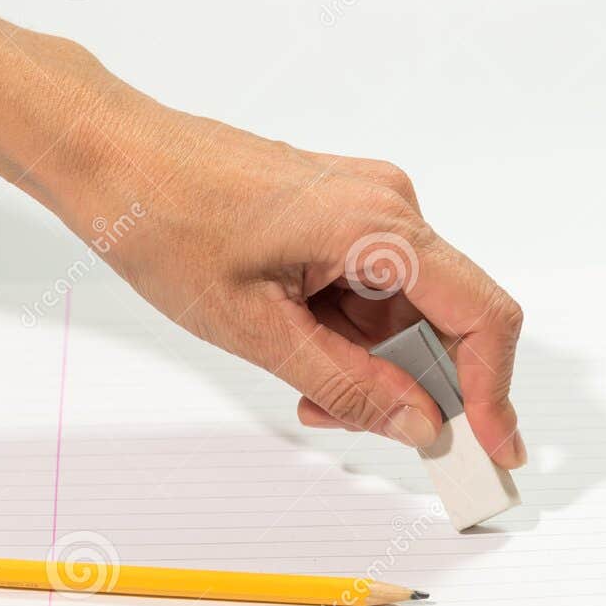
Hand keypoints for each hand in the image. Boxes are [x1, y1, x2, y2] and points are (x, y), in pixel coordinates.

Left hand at [49, 97, 525, 466]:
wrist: (111, 156)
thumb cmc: (165, 221)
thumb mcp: (256, 330)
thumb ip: (346, 384)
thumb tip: (419, 424)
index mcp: (377, 225)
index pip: (481, 315)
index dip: (494, 391)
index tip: (493, 448)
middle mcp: (386, 206)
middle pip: (446, 319)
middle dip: (415, 388)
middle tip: (359, 428)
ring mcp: (364, 207)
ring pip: (405, 312)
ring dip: (374, 366)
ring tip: (308, 393)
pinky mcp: (340, 216)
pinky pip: (373, 290)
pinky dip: (351, 336)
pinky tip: (301, 352)